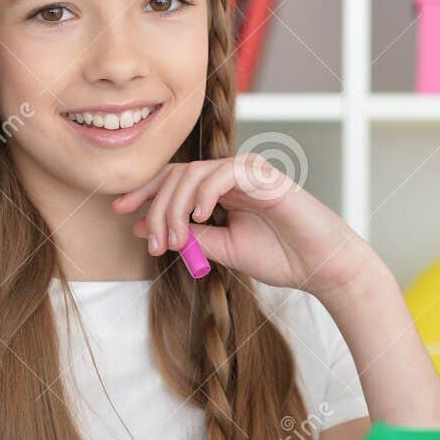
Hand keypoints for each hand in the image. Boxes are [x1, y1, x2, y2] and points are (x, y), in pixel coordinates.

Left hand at [110, 155, 383, 302]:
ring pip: (194, 174)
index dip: (144, 193)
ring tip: (174, 239)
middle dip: (155, 206)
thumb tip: (144, 228)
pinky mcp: (264, 176)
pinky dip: (204, 194)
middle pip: (177, 175)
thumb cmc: (279, 258)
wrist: (320, 267)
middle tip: (152, 241)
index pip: (173, 180)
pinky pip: (222, 174)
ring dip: (175, 207)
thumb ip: (188, 236)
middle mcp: (230, 176)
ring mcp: (247, 172)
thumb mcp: (221, 249)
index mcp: (220, 190)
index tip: (119, 211)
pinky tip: (199, 218)